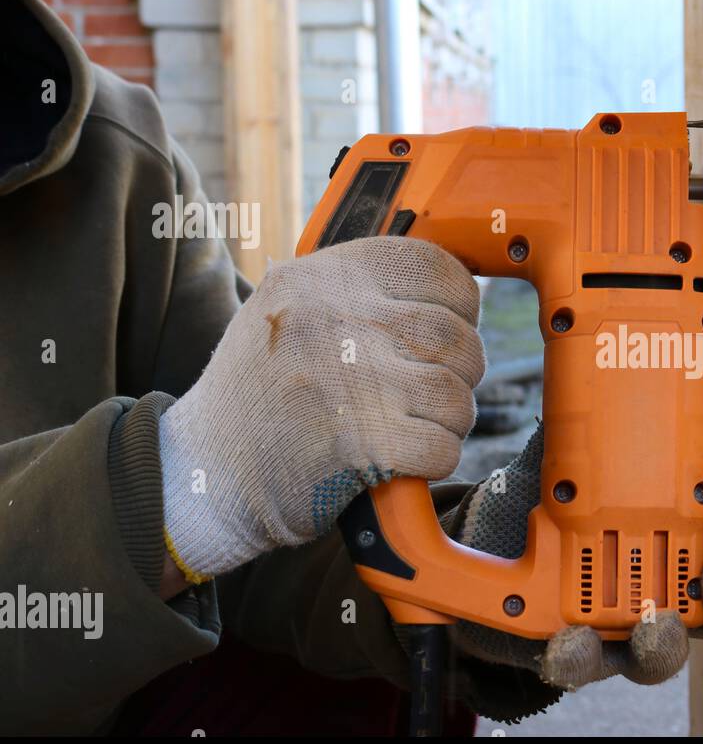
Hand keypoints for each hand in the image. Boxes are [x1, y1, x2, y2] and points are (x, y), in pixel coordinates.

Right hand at [158, 236, 484, 580]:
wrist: (202, 476)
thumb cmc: (259, 397)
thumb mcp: (289, 312)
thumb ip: (360, 294)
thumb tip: (450, 300)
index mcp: (324, 276)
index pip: (433, 267)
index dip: (459, 305)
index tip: (448, 332)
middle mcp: (339, 319)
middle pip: (454, 336)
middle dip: (459, 371)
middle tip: (431, 394)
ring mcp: (353, 379)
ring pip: (455, 394)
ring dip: (450, 420)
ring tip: (418, 427)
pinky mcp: (363, 442)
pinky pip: (443, 446)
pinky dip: (436, 460)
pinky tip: (405, 461)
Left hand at [437, 425, 702, 719]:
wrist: (491, 546)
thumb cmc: (545, 494)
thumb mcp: (564, 450)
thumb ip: (582, 424)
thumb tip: (587, 372)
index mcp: (677, 525)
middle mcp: (664, 582)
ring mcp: (626, 625)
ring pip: (669, 648)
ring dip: (669, 642)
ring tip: (656, 631)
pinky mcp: (579, 653)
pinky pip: (588, 666)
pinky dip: (578, 659)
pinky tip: (567, 645)